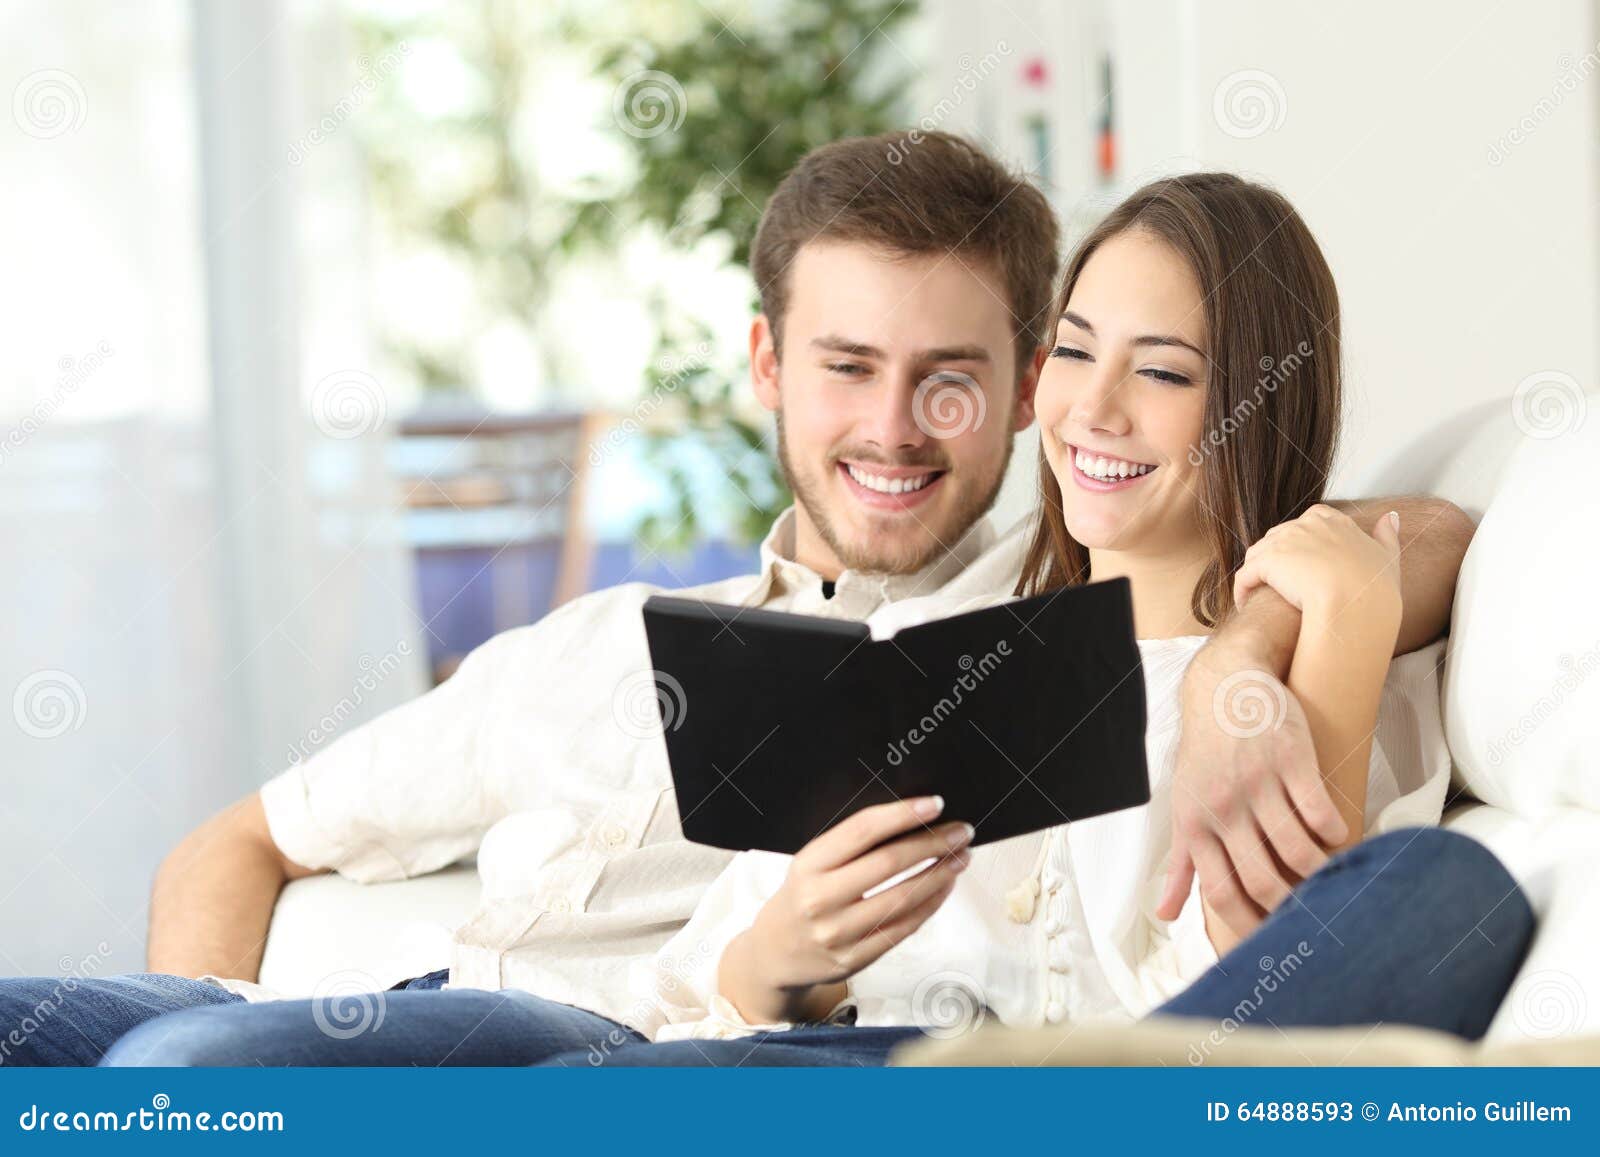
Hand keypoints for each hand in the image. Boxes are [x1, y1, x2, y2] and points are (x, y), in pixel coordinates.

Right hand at [723, 796, 971, 1023]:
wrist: (776, 952)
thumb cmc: (802, 895)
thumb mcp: (811, 863)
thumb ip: (851, 846)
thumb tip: (912, 820)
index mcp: (808, 864)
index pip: (861, 831)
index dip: (902, 815)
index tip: (935, 804)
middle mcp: (820, 898)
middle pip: (888, 864)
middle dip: (933, 844)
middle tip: (962, 831)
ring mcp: (838, 933)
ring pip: (902, 899)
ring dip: (940, 875)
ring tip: (961, 858)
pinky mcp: (855, 959)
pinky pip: (903, 928)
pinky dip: (930, 905)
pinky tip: (945, 887)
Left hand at [1157, 656, 1341, 941]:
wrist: (1224, 688)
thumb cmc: (1204, 757)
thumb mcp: (1184, 807)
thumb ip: (1181, 865)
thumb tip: (1166, 915)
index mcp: (1196, 826)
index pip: (1221, 893)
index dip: (1249, 926)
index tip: (1273, 942)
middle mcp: (1224, 808)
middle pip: (1263, 880)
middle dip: (1293, 908)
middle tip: (1315, 915)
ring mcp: (1257, 783)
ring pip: (1298, 851)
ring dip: (1322, 873)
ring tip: (1333, 879)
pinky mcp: (1290, 759)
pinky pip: (1319, 811)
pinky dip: (1336, 833)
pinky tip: (1339, 836)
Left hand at [1232, 504, 1402, 624]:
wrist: (1358, 604)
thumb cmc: (1375, 588)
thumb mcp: (1387, 557)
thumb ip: (1386, 535)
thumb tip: (1390, 516)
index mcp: (1334, 521)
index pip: (1310, 522)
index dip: (1302, 542)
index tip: (1303, 565)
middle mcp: (1306, 524)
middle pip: (1279, 536)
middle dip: (1276, 558)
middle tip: (1277, 584)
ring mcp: (1284, 540)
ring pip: (1260, 554)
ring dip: (1256, 573)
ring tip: (1258, 595)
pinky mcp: (1267, 562)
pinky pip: (1245, 575)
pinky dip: (1242, 590)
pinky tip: (1245, 604)